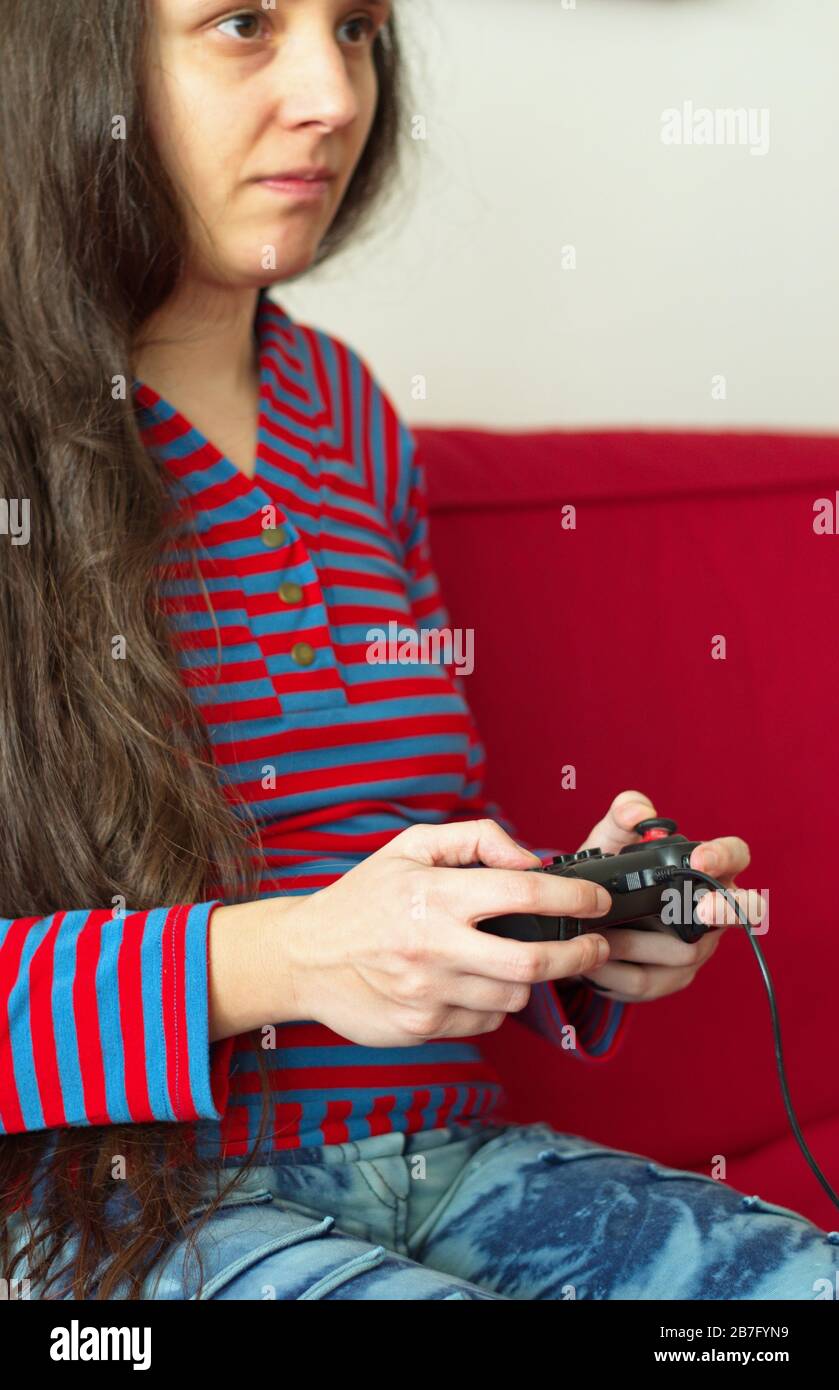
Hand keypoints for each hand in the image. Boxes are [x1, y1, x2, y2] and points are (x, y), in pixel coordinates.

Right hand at [277, 819, 616, 1046]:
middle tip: (597, 945)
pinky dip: (495, 1005)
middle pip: (533, 961)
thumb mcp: (410, 847)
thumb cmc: (364, 898)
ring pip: (513, 996)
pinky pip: (484, 1023)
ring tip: (527, 961)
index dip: (573, 898)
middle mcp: (435, 946)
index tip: (597, 902)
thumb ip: (476, 839)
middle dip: (580, 954)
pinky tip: (479, 985)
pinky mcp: (421, 1028)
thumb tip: (530, 860)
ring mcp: (428, 993)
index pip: (524, 893)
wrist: (304, 957)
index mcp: (435, 895)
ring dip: (532, 980)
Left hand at [568, 790, 764, 1002]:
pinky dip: (615, 971)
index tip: (701, 858)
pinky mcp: (671, 980)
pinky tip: (594, 959)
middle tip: (701, 908)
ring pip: (684, 951)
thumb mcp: (608, 842)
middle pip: (743, 912)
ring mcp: (696, 948)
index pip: (736, 856)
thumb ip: (621, 816)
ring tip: (599, 932)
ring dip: (636, 942)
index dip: (725, 856)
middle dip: (725, 910)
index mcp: (703, 870)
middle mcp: (709, 910)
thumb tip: (637, 813)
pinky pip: (649, 981)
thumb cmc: (607, 876)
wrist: (580, 921)